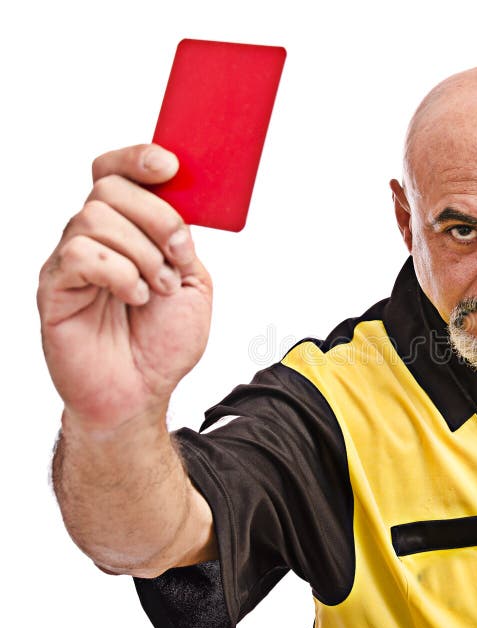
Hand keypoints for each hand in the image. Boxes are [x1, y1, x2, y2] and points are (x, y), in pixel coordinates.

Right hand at [37, 144, 212, 430]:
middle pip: (110, 187)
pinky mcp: (54, 287)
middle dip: (158, 217)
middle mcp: (94, 238)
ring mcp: (71, 261)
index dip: (138, 158)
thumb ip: (184, 242)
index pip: (116, 173)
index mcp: (127, 231)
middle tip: (177, 257)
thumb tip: (178, 207)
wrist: (142, 391)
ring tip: (156, 289)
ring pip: (95, 217)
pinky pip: (80, 254)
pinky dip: (120, 274)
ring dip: (142, 254)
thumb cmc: (162, 343)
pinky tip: (134, 298)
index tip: (170, 166)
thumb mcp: (193, 284)